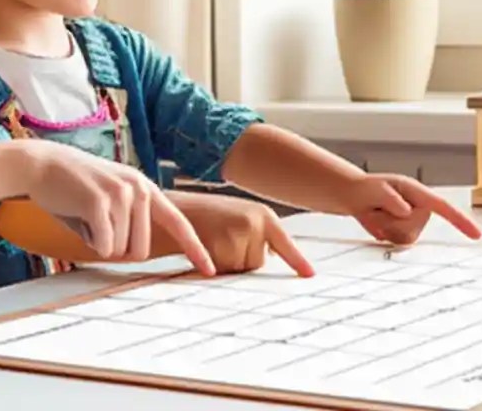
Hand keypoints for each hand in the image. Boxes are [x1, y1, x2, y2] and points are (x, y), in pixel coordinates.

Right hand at [21, 141, 215, 275]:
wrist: (41, 164)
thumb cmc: (73, 188)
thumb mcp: (112, 197)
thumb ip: (131, 219)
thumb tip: (139, 253)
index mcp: (146, 189)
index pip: (178, 223)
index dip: (195, 248)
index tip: (209, 270)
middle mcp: (139, 189)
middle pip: (140, 251)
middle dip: (116, 247)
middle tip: (95, 222)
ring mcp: (121, 194)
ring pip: (118, 250)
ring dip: (97, 241)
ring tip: (83, 212)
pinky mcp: (100, 203)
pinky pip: (102, 246)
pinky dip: (87, 241)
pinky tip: (76, 215)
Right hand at [166, 191, 314, 276]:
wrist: (171, 207)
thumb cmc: (203, 218)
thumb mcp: (237, 218)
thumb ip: (255, 234)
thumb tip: (266, 257)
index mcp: (263, 215)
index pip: (284, 243)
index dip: (297, 261)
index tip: (311, 276)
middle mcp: (256, 222)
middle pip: (257, 263)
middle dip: (238, 261)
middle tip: (219, 242)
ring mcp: (240, 232)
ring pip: (240, 270)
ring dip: (225, 264)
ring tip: (210, 243)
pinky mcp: (223, 243)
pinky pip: (224, 270)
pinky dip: (213, 266)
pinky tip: (203, 248)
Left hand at [340, 173, 481, 244]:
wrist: (356, 198)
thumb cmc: (367, 189)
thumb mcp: (375, 189)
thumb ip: (390, 199)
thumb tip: (407, 211)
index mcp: (418, 192)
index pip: (443, 207)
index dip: (461, 221)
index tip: (476, 235)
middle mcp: (420, 208)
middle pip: (415, 226)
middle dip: (393, 221)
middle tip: (379, 208)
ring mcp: (414, 222)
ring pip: (407, 238)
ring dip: (387, 228)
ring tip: (379, 214)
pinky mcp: (405, 233)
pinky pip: (398, 244)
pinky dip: (385, 236)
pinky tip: (379, 224)